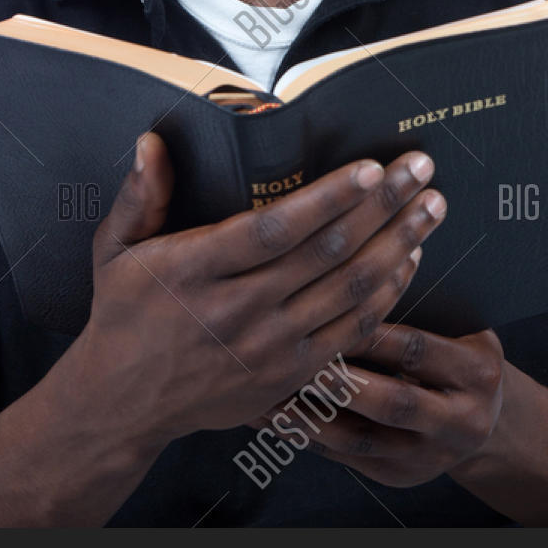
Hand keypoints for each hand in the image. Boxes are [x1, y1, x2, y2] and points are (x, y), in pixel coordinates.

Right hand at [73, 132, 445, 445]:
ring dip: (399, 244)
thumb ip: (141, 196)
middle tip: (421, 169)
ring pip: (349, 289)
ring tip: (431, 206)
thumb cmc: (126, 316)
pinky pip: (352, 330)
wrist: (124, 405)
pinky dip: (387, 293)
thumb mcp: (115, 252)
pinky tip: (410, 258)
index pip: (274, 228)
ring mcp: (268, 347)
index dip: (329, 198)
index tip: (371, 168)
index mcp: (194, 271)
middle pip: (326, 252)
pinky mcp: (290, 375)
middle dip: (383, 206)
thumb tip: (152, 142)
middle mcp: (237, 310)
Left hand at [271, 325, 505, 487]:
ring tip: (268, 392)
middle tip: (294, 357)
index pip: (416, 351)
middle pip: (392, 403)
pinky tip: (273, 417)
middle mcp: (459, 421)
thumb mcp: (466, 333)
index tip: (325, 311)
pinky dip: (305, 436)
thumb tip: (357, 282)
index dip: (369, 334)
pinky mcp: (397, 477)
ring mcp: (427, 457)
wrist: (487, 426)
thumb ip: (424, 318)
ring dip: (309, 416)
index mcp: (478, 374)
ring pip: (359, 439)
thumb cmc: (463, 362)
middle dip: (339, 381)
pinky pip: (344, 457)